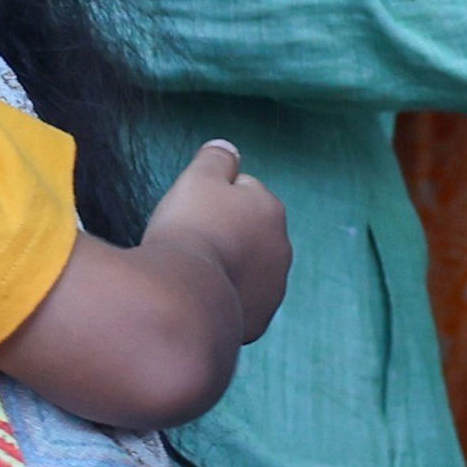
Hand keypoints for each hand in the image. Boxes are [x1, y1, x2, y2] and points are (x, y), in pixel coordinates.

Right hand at [147, 137, 290, 343]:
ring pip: (248, 267)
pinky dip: (226, 296)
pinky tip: (199, 295)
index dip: (213, 196)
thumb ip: (216, 158)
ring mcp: (273, 287)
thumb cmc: (190, 227)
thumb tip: (228, 147)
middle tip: (190, 238)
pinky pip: (241, 300)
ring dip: (228, 265)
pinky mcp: (260, 318)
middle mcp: (282, 247)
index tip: (191, 209)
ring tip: (193, 269)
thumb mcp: (197, 179)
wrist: (185, 292)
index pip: (243, 191)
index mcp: (270, 209)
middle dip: (227, 232)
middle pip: (249, 231)